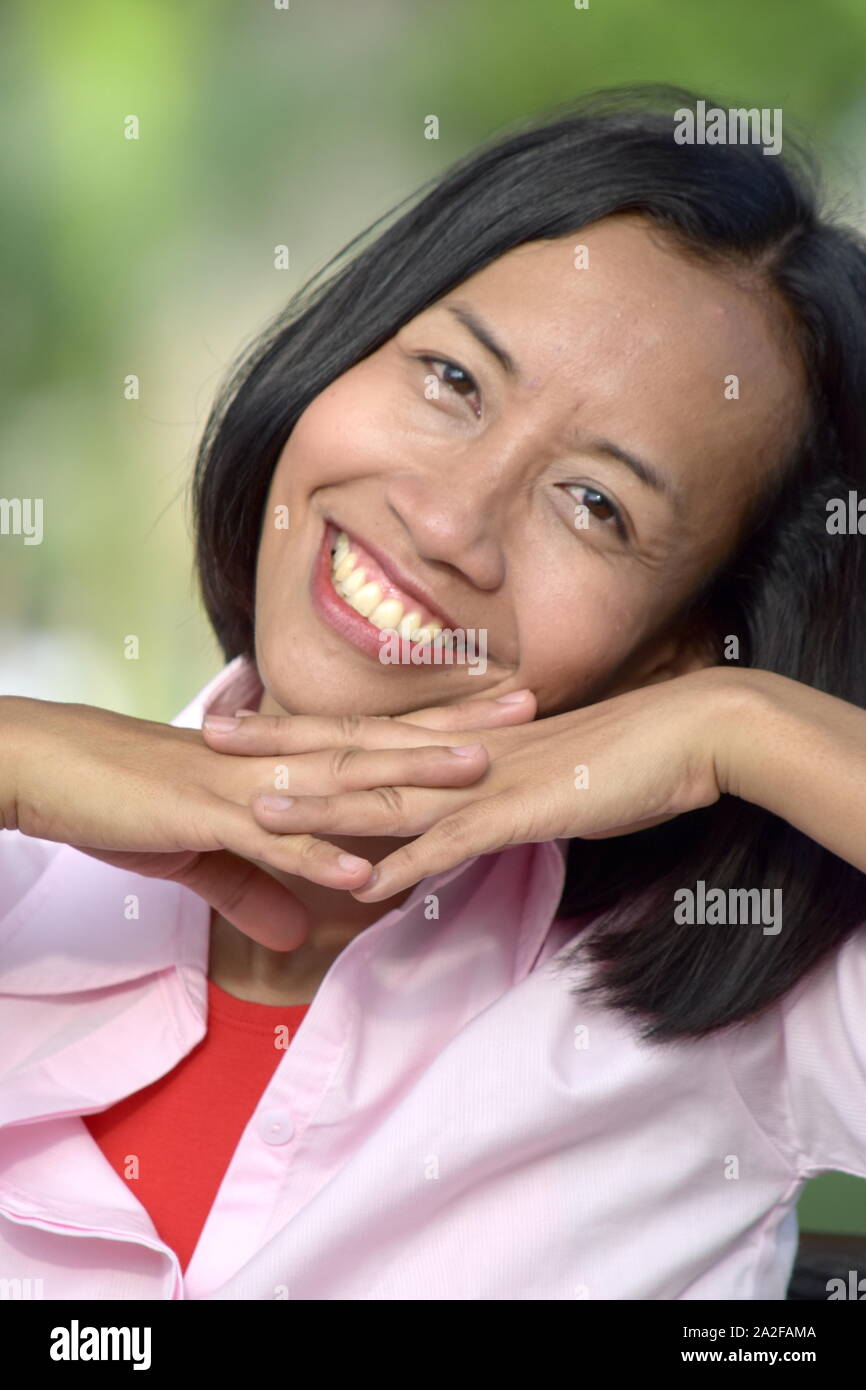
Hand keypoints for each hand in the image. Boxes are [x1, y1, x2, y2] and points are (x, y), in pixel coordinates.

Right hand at [1, 689, 536, 947]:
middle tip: (528, 711)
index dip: (438, 722)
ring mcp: (247, 786)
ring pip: (342, 781)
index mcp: (282, 761)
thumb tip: (299, 933)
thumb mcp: (203, 853)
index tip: (500, 712)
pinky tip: (368, 874)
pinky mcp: (208, 818)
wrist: (56, 772)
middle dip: (454, 728)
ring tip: (476, 776)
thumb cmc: (130, 798)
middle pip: (380, 741)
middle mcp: (277, 762)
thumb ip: (257, 890)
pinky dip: (319, 858)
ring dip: (409, 779)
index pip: (373, 736)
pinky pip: (273, 842)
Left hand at [238, 669, 738, 901]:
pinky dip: (410, 862)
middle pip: (357, 748)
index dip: (304, 723)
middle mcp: (463, 753)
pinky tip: (366, 884)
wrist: (689, 734)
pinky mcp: (525, 811)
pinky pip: (457, 842)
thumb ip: (494, 787)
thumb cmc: (623, 752)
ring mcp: (490, 781)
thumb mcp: (542, 770)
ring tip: (257, 814)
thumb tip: (464, 805)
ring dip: (323, 806)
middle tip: (210, 736)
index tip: (247, 717)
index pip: (368, 729)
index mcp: (463, 739)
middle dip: (281, 744)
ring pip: (390, 793)